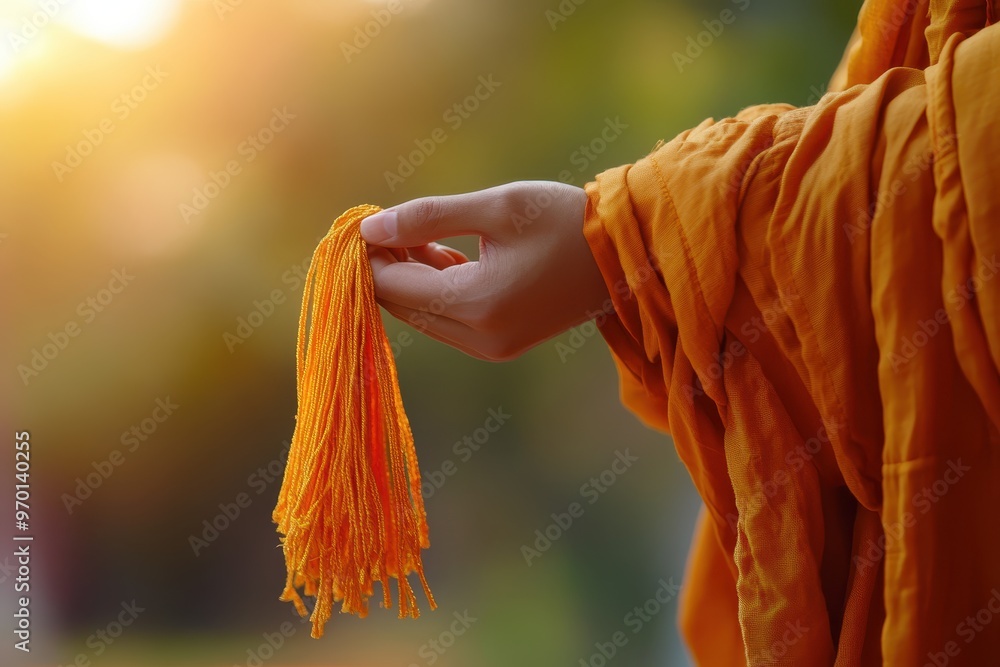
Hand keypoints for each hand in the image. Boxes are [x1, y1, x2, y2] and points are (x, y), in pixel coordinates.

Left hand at [361, 180, 609, 360]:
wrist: (625, 253)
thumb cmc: (563, 220)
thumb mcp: (495, 207)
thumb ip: (428, 217)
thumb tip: (369, 229)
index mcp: (477, 304)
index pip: (392, 287)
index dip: (369, 255)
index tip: (364, 220)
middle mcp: (480, 337)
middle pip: (402, 307)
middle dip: (385, 267)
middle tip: (385, 223)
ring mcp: (491, 347)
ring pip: (422, 315)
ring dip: (410, 277)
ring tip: (419, 232)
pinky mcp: (500, 344)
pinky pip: (447, 320)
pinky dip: (435, 289)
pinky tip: (443, 253)